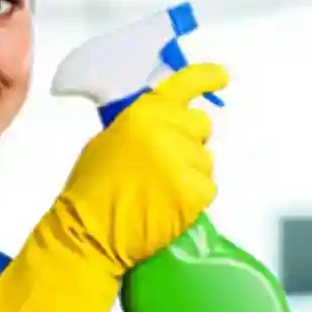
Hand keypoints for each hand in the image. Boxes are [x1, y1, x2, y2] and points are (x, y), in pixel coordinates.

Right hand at [52, 62, 228, 273]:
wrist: (90, 233)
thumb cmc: (90, 188)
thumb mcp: (109, 140)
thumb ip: (142, 126)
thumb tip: (166, 124)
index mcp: (143, 114)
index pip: (183, 85)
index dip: (206, 77)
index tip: (222, 77)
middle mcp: (168, 131)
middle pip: (202, 125)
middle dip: (190, 140)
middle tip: (169, 162)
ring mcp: (184, 163)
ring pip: (206, 160)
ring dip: (191, 171)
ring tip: (162, 191)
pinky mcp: (195, 193)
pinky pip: (208, 187)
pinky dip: (194, 197)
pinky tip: (171, 206)